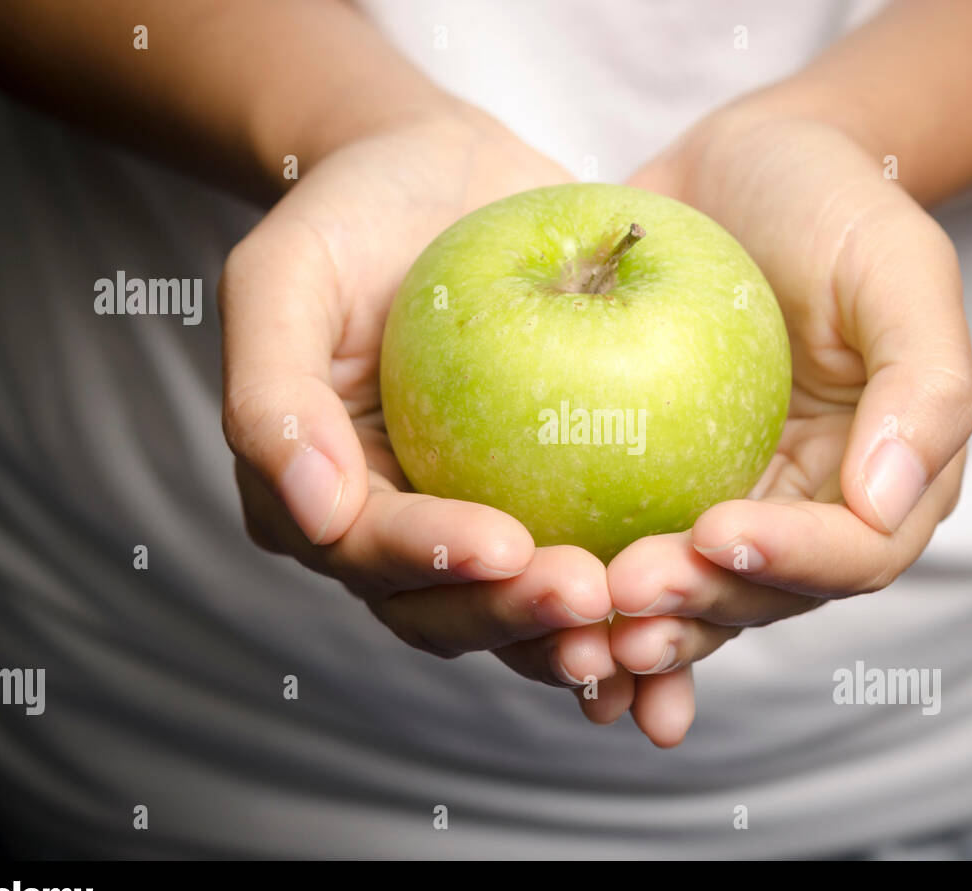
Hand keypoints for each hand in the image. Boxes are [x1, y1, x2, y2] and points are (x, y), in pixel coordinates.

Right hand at [219, 110, 625, 702]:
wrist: (441, 178)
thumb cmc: (351, 217)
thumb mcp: (283, 276)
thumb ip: (272, 394)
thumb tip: (316, 514)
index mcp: (321, 500)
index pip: (367, 551)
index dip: (430, 560)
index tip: (504, 545)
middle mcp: (398, 532)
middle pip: (447, 610)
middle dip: (516, 617)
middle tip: (590, 595)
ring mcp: (477, 521)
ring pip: (523, 608)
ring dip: (580, 632)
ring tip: (645, 618)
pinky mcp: (554, 501)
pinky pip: (596, 552)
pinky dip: (639, 586)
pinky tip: (699, 588)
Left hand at [604, 110, 971, 745]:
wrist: (740, 168)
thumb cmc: (830, 203)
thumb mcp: (897, 262)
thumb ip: (925, 382)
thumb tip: (886, 503)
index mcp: (888, 478)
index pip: (854, 552)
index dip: (791, 560)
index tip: (714, 533)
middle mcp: (810, 510)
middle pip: (764, 593)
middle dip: (699, 604)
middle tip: (623, 588)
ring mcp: (731, 503)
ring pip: (693, 594)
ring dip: (641, 623)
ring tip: (580, 622)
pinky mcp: (658, 488)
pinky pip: (629, 549)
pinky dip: (593, 591)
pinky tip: (538, 605)